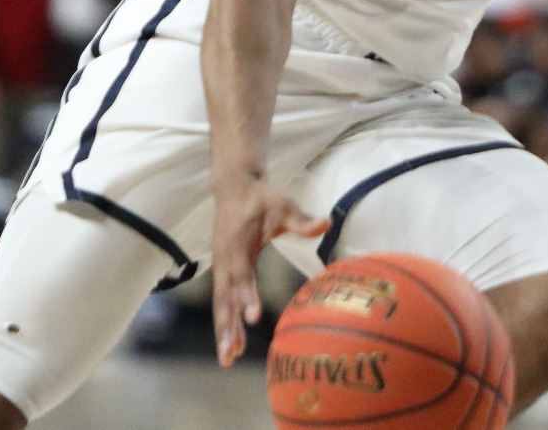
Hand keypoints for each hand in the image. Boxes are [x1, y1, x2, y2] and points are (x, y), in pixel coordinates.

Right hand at [209, 175, 325, 366]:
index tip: (253, 318)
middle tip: (232, 354)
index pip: (242, 274)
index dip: (246, 296)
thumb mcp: (283, 205)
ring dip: (223, 332)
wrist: (233, 187)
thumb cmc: (261, 198)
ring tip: (229, 360)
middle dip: (227, 327)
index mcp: (237, 244)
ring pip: (220, 305)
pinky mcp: (221, 272)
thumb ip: (302, 220)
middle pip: (224, 299)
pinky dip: (224, 324)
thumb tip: (327, 222)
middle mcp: (225, 259)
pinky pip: (221, 302)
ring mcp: (220, 267)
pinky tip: (232, 346)